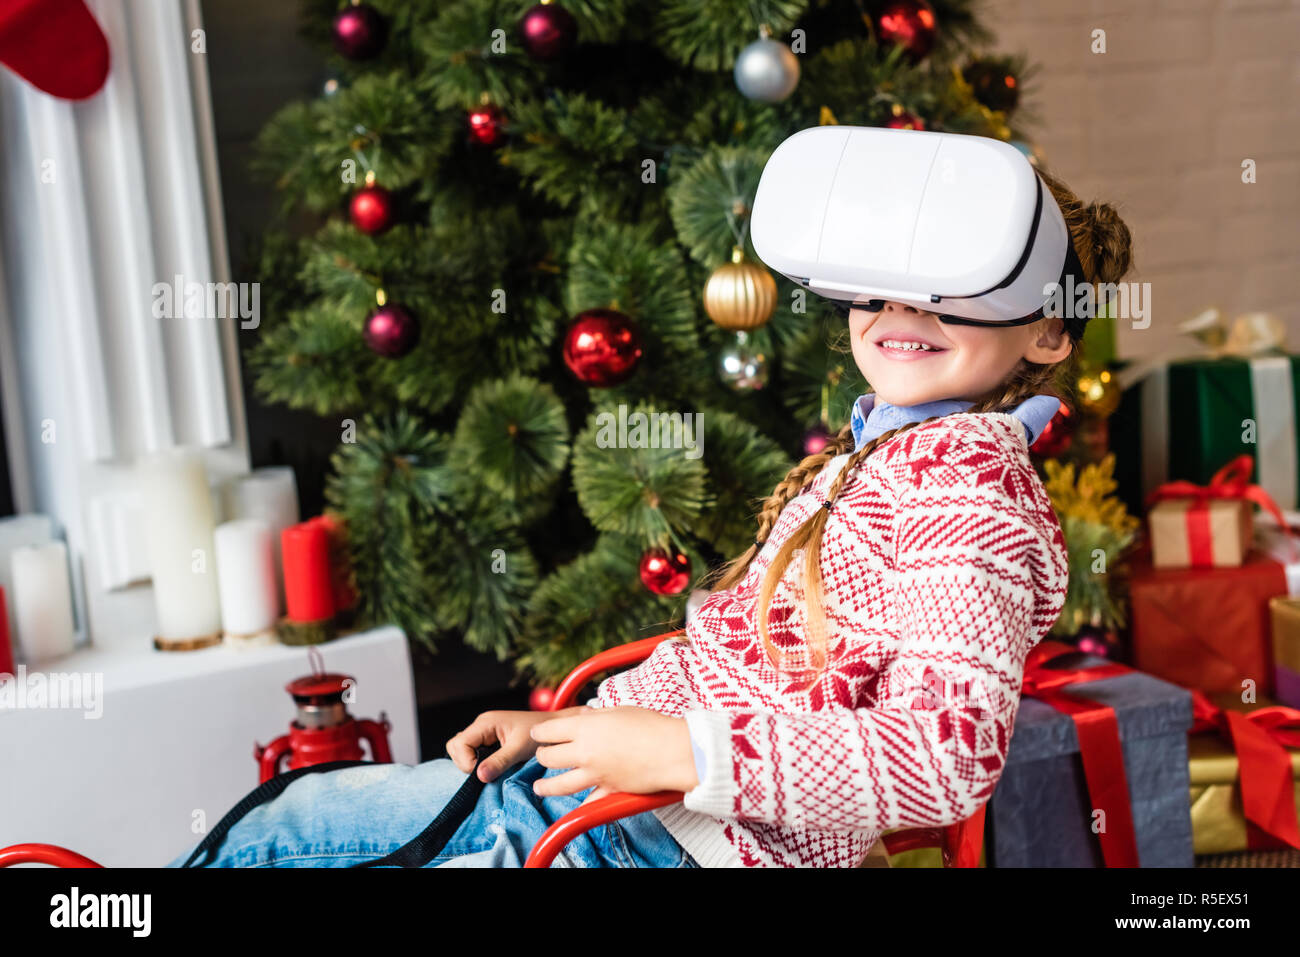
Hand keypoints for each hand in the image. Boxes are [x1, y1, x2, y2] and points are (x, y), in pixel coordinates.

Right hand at [446, 707, 590, 782]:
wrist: (555, 730)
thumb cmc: (540, 735)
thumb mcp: (520, 749)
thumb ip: (499, 761)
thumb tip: (479, 776)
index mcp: (485, 723)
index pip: (458, 744)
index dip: (466, 762)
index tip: (484, 772)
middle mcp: (480, 726)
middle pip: (455, 747)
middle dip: (466, 763)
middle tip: (488, 770)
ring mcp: (483, 734)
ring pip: (461, 752)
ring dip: (472, 764)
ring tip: (493, 768)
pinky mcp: (489, 742)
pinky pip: (473, 754)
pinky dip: (479, 763)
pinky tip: (494, 766)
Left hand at [530, 706, 697, 798]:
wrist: (672, 751)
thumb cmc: (651, 726)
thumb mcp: (619, 711)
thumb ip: (596, 716)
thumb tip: (585, 717)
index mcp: (584, 728)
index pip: (549, 730)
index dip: (540, 731)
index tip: (538, 732)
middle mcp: (584, 752)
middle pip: (549, 757)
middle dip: (542, 755)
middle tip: (543, 754)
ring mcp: (594, 774)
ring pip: (559, 785)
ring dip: (545, 786)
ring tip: (539, 787)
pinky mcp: (608, 791)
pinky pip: (588, 802)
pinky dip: (581, 804)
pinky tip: (575, 806)